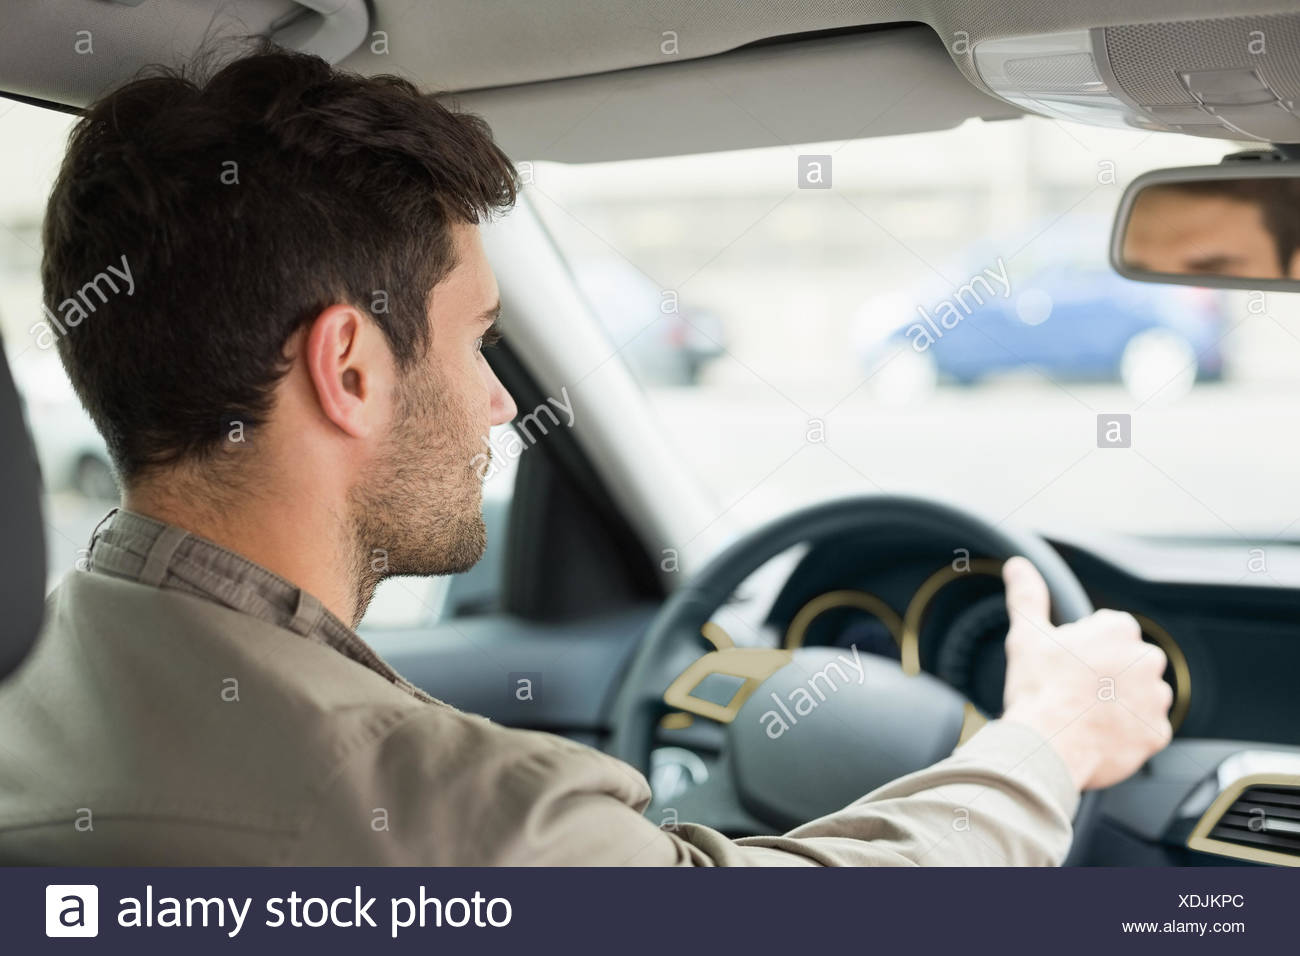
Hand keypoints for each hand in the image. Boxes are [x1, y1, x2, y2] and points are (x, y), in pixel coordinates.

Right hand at [997, 556, 1173, 790]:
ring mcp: (1156, 698)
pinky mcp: (1157, 732)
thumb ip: (1027, 595)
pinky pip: (1145, 728)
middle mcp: (1147, 659)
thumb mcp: (1027, 635)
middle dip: (1108, 673)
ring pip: (1139, 694)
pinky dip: (1127, 731)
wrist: (1048, 746)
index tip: (1067, 665)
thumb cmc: (1038, 689)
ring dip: (1120, 702)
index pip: (1108, 630)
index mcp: (1119, 629)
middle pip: (1127, 662)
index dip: (1084, 647)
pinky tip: (1098, 733)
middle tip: (1074, 690)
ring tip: (1084, 714)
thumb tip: (1018, 565)